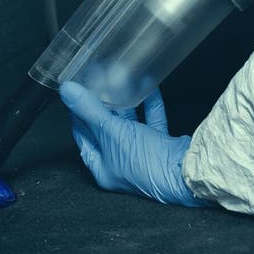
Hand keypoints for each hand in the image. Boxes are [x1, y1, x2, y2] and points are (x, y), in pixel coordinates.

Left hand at [59, 82, 209, 206]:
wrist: (186, 172)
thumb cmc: (147, 165)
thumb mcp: (112, 133)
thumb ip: (89, 110)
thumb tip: (68, 92)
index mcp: (102, 166)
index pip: (83, 135)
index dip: (78, 113)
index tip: (77, 92)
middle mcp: (121, 162)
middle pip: (106, 128)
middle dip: (103, 103)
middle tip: (99, 81)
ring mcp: (141, 154)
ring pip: (129, 123)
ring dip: (127, 102)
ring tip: (122, 81)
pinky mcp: (160, 146)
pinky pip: (151, 120)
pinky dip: (150, 104)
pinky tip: (148, 88)